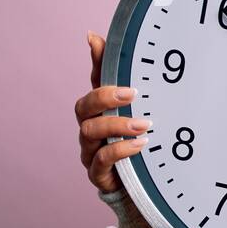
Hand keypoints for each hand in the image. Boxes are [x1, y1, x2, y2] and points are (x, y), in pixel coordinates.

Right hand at [76, 31, 150, 193]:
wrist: (141, 185)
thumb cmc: (135, 143)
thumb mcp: (141, 114)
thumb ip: (131, 84)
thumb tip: (111, 42)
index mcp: (99, 111)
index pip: (93, 82)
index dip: (94, 62)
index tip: (96, 41)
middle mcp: (90, 128)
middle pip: (83, 107)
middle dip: (105, 97)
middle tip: (133, 94)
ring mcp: (91, 151)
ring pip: (90, 132)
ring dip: (117, 125)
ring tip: (144, 125)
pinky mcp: (99, 174)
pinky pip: (102, 160)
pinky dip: (120, 150)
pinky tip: (140, 145)